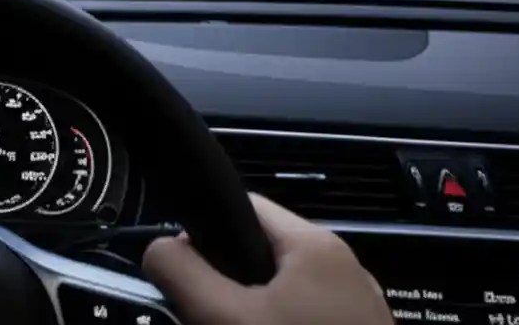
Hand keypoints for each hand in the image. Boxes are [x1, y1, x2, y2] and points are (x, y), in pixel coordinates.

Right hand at [142, 194, 392, 324]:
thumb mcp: (223, 318)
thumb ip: (181, 272)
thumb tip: (160, 248)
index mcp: (315, 245)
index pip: (242, 205)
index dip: (202, 233)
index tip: (183, 277)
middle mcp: (344, 269)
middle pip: (260, 256)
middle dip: (225, 286)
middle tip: (205, 322)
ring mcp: (358, 310)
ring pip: (281, 296)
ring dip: (248, 316)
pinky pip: (303, 323)